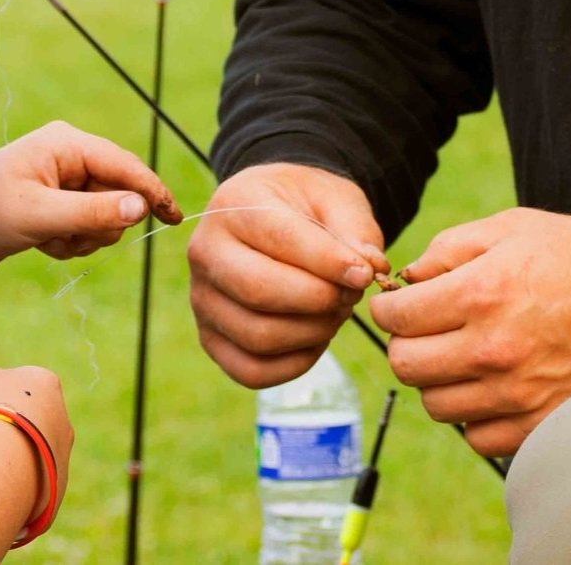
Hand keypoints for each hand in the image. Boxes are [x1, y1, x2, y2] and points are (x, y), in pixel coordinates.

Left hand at [0, 120, 181, 271]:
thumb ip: (93, 211)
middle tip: (69, 237)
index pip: (124, 164)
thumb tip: (141, 207)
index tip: (175, 217)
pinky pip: (86, 224)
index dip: (152, 191)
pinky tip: (43, 243)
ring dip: (83, 236)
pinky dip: (71, 240)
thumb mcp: (41, 217)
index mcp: (65, 143)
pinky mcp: (55, 201)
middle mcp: (68, 154)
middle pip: (117, 192)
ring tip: (50, 241)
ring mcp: (62, 178)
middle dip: (100, 223)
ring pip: (104, 213)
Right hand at [0, 343, 72, 519]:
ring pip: (29, 454)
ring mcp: (62, 455)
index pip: (17, 385)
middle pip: (26, 420)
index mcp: (44, 384)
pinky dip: (11, 487)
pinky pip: (30, 486)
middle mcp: (61, 417)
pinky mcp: (56, 488)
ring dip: (7, 459)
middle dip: (1, 428)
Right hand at [188, 163, 387, 387]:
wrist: (273, 214)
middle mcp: (205, 251)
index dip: (327, 261)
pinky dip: (295, 363)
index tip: (365, 274)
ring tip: (337, 311)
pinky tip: (318, 337)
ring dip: (312, 332)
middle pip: (259, 291)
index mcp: (232, 203)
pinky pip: (251, 371)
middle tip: (351, 295)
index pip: (278, 237)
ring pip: (257, 336)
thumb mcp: (335, 199)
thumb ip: (355, 231)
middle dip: (319, 300)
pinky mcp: (210, 337)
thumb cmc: (305, 205)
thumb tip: (369, 268)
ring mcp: (201, 298)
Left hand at [369, 207, 570, 458]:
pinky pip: (478, 437)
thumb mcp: (510, 228)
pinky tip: (490, 386)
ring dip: (438, 381)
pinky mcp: (542, 423)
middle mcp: (493, 349)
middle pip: (407, 366)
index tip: (397, 304)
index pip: (397, 317)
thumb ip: (449, 248)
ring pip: (437, 405)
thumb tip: (408, 279)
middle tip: (424, 330)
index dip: (387, 308)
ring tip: (461, 356)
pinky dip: (475, 416)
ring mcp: (518, 393)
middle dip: (405, 343)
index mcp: (480, 293)